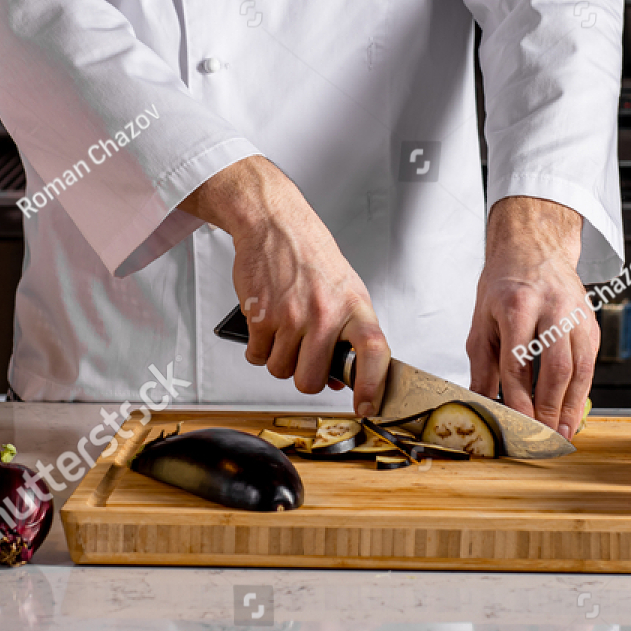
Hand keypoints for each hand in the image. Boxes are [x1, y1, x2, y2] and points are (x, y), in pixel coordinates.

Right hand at [179, 157, 390, 414]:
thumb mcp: (345, 289)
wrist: (276, 224)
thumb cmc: (311, 255)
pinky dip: (257, 348)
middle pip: (310, 380)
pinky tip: (265, 326)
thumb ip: (348, 333)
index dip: (371, 386)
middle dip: (303, 377)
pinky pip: (256, 356)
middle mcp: (324, 314)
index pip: (373, 353)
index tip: (366, 406)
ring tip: (284, 332)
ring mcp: (291, 317)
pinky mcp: (260, 316)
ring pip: (280, 371)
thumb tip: (339, 378)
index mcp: (354, 307)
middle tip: (303, 358)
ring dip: (278, 359)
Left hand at [466, 197, 595, 438]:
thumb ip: (483, 364)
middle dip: (549, 408)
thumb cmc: (505, 283)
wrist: (535, 248)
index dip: (518, 398)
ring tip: (561, 432)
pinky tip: (572, 410)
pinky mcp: (591, 324)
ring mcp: (576, 316)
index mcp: (517, 305)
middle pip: (554, 367)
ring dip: (571, 406)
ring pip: (580, 369)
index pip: (518, 361)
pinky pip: (590, 364)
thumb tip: (482, 403)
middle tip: (543, 437)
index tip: (518, 423)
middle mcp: (552, 309)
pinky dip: (582, 392)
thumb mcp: (482, 319)